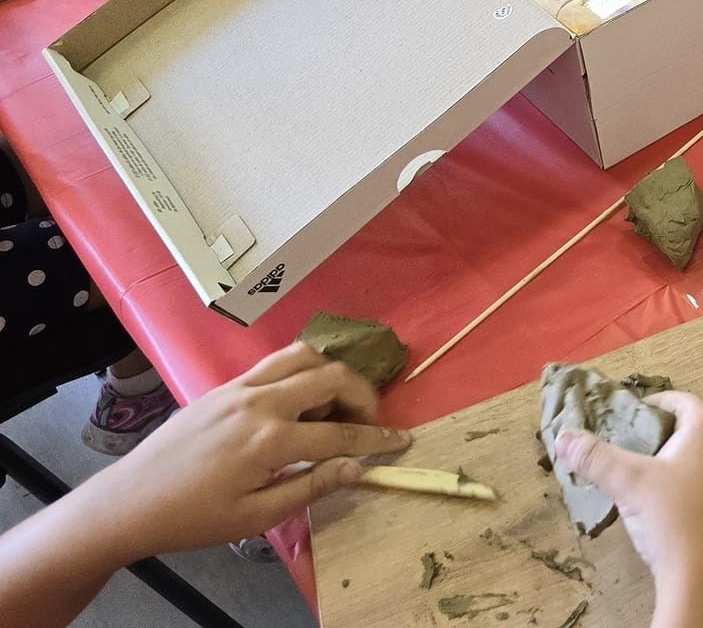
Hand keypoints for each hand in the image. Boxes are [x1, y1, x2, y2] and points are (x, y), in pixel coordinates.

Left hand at [69, 344, 406, 561]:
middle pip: (331, 378)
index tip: (401, 441)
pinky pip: (275, 361)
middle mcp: (260, 402)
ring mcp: (240, 387)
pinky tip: (301, 397)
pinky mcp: (224, 385)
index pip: (341, 434)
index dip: (376, 438)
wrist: (128, 502)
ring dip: (332, 372)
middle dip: (362, 396)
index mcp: (270, 440)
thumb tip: (357, 467)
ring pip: (304, 356)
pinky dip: (302, 369)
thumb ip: (310, 488)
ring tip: (338, 402)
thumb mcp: (254, 517)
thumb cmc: (192, 519)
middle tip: (369, 421)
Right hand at [554, 391, 702, 618]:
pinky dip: (687, 480)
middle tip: (625, 452)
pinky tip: (665, 504)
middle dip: (654, 434)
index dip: (643, 408)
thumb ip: (594, 456)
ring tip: (641, 479)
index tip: (619, 423)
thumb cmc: (674, 519)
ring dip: (670, 459)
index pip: (673, 399)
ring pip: (699, 451)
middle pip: (687, 424)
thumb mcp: (628, 482)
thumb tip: (564, 437)